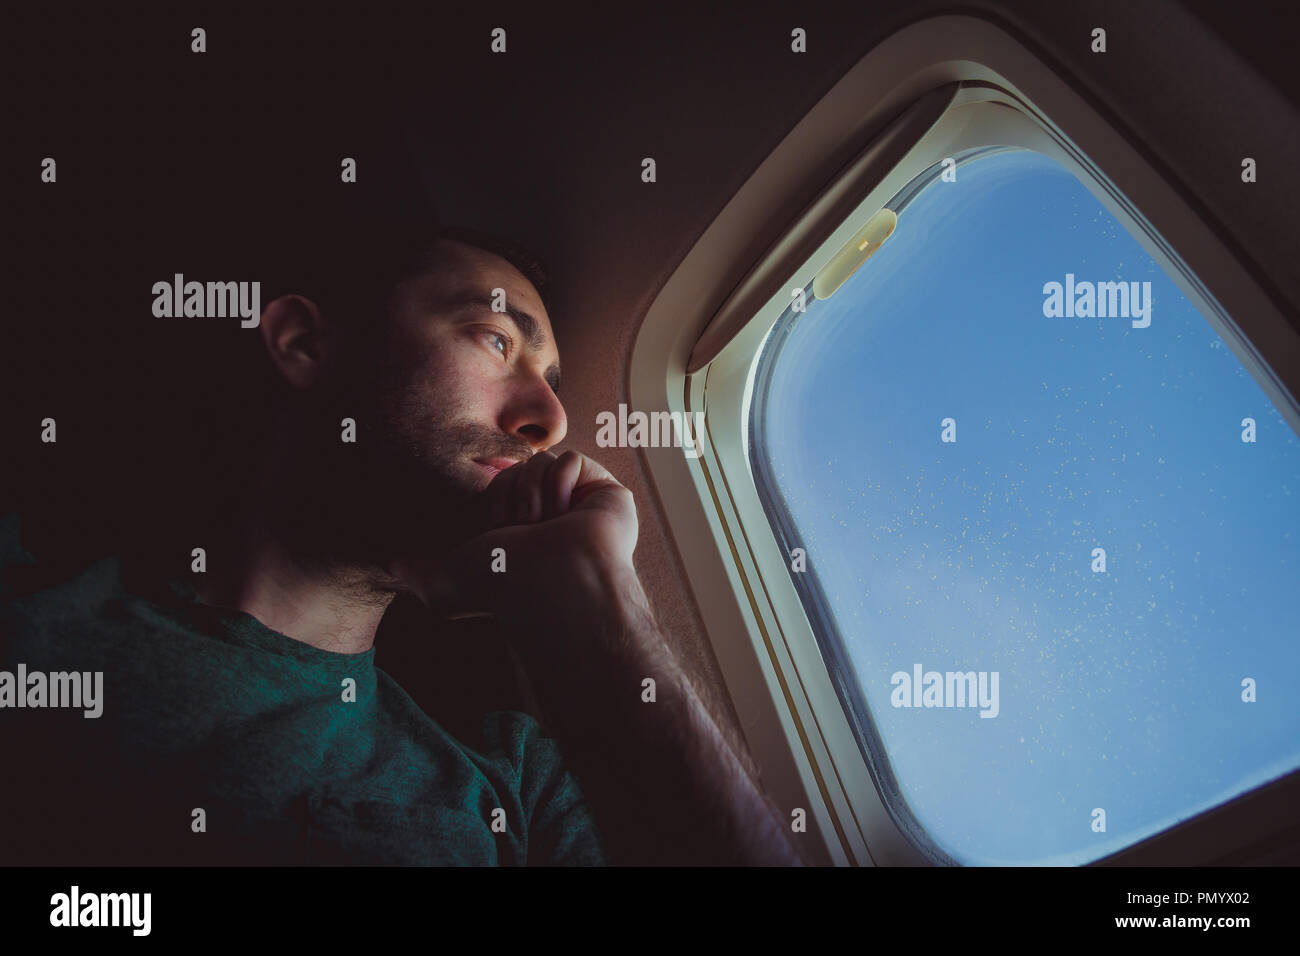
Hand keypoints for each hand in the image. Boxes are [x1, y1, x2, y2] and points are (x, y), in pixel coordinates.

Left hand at [386, 449, 640, 621]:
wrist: (556, 584)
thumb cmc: (505, 587)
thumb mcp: (446, 584)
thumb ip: (416, 572)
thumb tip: (389, 563)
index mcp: (517, 529)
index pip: (494, 483)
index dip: (490, 501)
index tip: (498, 533)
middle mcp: (547, 514)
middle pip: (515, 468)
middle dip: (512, 498)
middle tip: (526, 532)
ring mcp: (577, 503)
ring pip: (540, 462)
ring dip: (535, 495)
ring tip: (549, 526)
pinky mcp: (603, 491)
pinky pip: (571, 459)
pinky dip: (563, 484)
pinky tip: (570, 514)